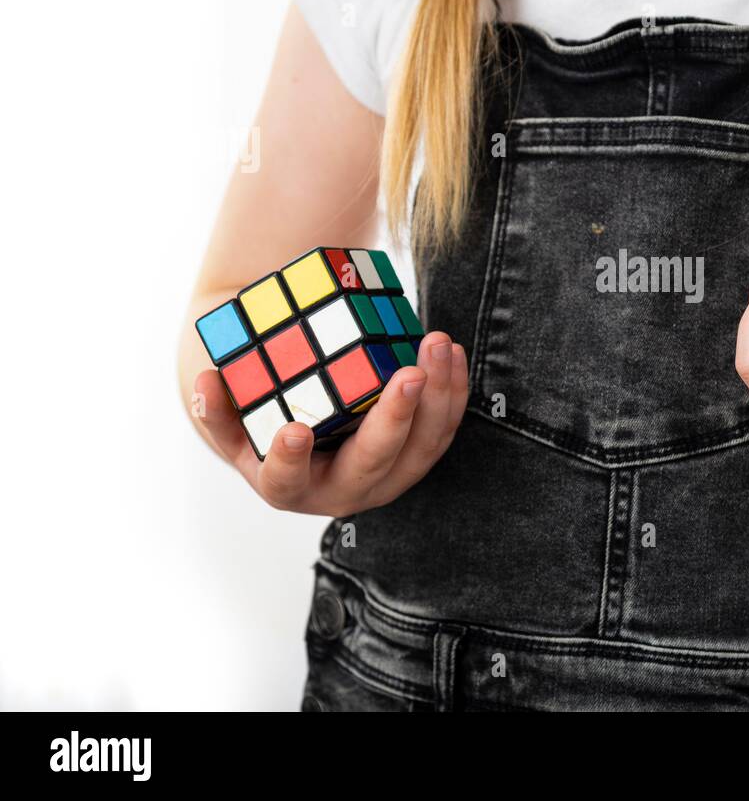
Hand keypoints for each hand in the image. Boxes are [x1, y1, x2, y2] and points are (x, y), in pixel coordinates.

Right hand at [194, 331, 468, 514]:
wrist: (304, 439)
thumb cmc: (265, 427)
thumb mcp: (233, 422)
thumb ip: (218, 406)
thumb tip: (207, 381)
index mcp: (289, 487)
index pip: (286, 481)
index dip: (289, 459)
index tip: (292, 430)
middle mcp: (343, 492)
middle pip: (374, 463)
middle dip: (395, 417)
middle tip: (409, 374)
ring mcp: (386, 479)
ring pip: (421, 447)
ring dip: (437, 397)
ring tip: (436, 345)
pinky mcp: (417, 458)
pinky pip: (442, 430)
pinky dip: (452, 393)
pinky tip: (451, 354)